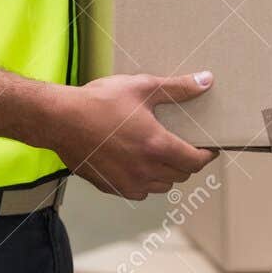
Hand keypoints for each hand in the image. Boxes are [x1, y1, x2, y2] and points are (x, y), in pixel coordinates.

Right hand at [52, 72, 218, 200]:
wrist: (61, 120)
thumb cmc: (100, 101)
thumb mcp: (143, 87)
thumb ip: (178, 88)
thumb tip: (206, 80)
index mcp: (157, 146)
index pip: (195, 162)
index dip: (207, 156)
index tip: (210, 148)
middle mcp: (145, 171)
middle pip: (181, 175)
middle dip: (188, 162)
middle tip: (186, 145)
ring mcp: (127, 182)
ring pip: (161, 186)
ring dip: (168, 173)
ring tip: (163, 154)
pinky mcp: (111, 187)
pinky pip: (139, 191)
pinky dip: (146, 181)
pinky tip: (139, 164)